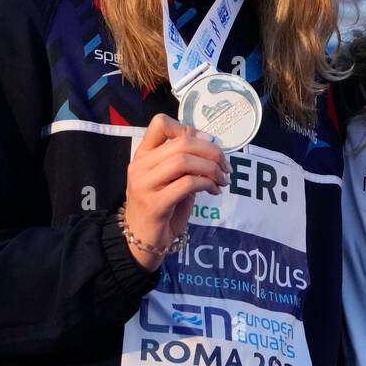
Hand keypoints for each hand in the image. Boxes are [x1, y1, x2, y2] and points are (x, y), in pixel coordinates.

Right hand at [123, 114, 229, 270]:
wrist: (141, 241)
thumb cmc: (161, 207)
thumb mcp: (171, 179)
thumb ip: (185, 160)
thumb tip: (208, 142)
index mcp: (143, 155)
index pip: (160, 124)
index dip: (189, 129)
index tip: (206, 144)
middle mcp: (140, 166)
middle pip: (182, 143)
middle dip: (212, 151)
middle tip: (226, 166)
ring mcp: (144, 184)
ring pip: (185, 161)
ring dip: (212, 168)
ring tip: (222, 179)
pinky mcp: (155, 203)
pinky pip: (188, 184)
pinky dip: (208, 184)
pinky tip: (214, 191)